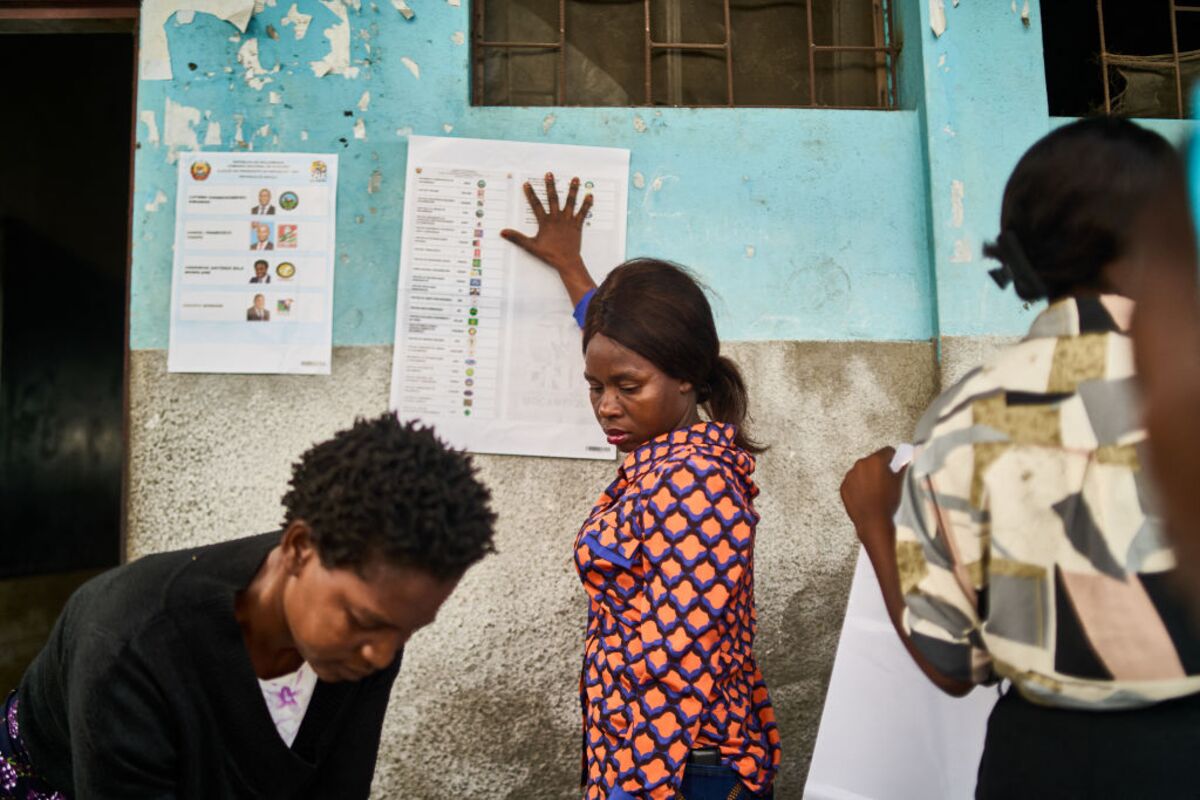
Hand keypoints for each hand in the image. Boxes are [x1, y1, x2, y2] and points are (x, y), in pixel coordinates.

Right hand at [501, 172, 595, 304]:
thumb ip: (517, 238)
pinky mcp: (577, 225)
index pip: (536, 205)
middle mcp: (557, 218)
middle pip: (553, 198)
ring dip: (573, 190)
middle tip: (550, 174)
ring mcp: (568, 220)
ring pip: (570, 202)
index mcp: (545, 222)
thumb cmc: (549, 254)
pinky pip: (583, 212)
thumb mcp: (531, 246)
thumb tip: (503, 232)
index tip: (528, 184)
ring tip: (575, 179)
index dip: (531, 194)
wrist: (566, 261)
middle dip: (551, 186)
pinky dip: (587, 204)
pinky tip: (590, 195)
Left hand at [840, 447, 904, 550]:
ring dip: (868, 476)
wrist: (873, 522)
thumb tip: (907, 460)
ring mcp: (850, 476)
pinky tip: (866, 496)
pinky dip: (858, 486)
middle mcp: (860, 465)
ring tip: (876, 490)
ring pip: (861, 471)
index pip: (887, 451)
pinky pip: (853, 482)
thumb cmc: (888, 502)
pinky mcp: (844, 487)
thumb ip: (903, 467)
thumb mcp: (900, 483)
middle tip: (886, 480)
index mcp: (875, 461)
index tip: (896, 464)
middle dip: (879, 468)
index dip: (894, 458)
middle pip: (873, 460)